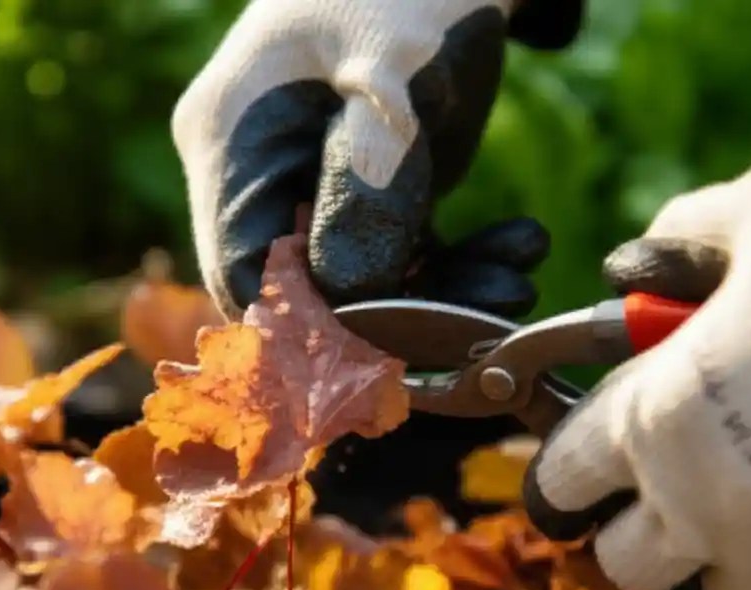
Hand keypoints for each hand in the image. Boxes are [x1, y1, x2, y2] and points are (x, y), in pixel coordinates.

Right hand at [172, 0, 582, 317]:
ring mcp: (304, 178)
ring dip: (443, 293)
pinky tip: (517, 247)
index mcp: (230, 143)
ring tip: (520, 274)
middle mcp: (253, 171)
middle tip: (496, 311)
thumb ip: (366, 184)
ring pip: (358, 281)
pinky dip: (453, 262)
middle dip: (402, 315)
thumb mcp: (391, 77)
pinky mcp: (357, 183)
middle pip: (303, 289)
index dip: (317, 332)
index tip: (407, 351)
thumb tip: (351, 302)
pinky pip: (393, 252)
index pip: (246, 279)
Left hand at [523, 143, 750, 589]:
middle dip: (639, 522)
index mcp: (654, 419)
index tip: (578, 465)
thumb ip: (683, 243)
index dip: (564, 470)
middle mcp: (704, 506)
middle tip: (679, 471)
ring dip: (732, 548)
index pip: (563, 478)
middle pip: (627, 560)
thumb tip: (638, 267)